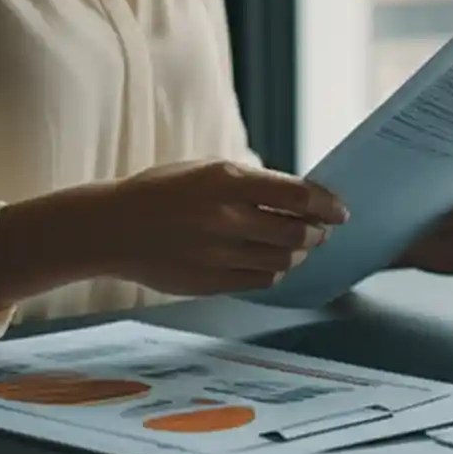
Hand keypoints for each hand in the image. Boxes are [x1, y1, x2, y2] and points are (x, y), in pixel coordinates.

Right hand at [0, 160, 347, 310]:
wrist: (111, 227)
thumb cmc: (163, 192)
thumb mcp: (207, 171)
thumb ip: (252, 184)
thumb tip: (302, 198)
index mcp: (227, 180)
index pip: (299, 197)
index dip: (328, 206)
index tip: (341, 211)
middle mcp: (226, 218)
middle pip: (298, 234)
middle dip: (316, 235)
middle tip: (320, 232)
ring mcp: (218, 253)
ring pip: (283, 262)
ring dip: (297, 256)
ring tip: (295, 248)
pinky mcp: (210, 282)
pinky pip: (261, 281)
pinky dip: (274, 273)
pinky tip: (269, 263)